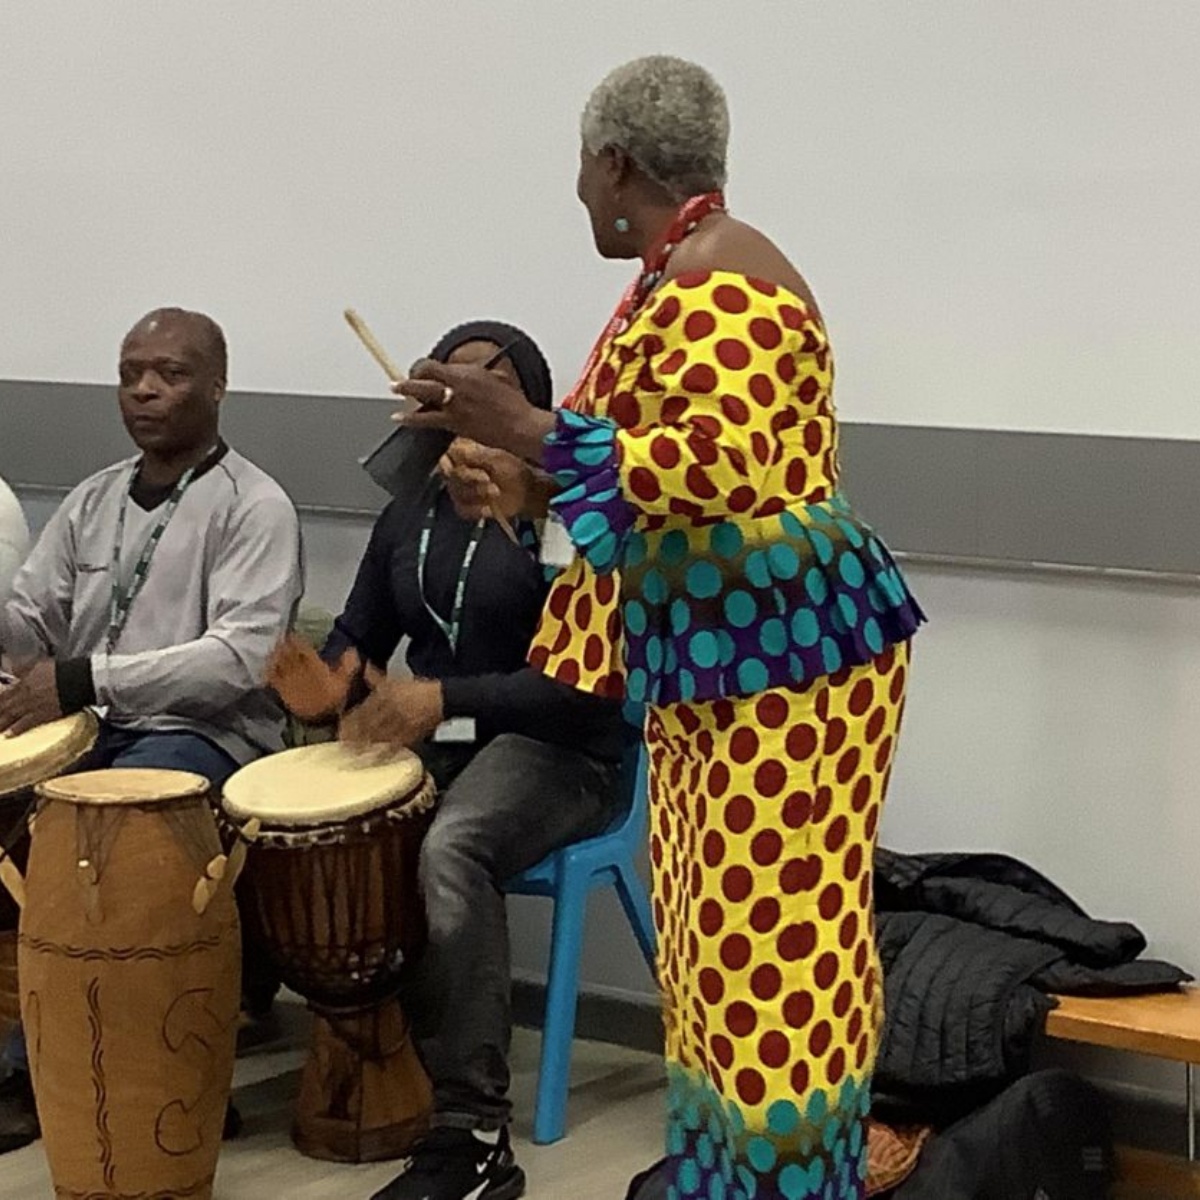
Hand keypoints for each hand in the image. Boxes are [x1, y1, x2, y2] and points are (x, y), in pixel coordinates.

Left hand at [0, 661, 63, 736]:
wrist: (76, 680)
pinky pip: (26, 724)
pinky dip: (16, 729)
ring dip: (2, 723)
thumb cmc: (60, 671)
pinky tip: (9, 734)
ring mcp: (32, 707)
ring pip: (11, 717)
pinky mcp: (43, 715)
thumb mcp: (37, 664)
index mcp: (22, 684)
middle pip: (4, 707)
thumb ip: (22, 669)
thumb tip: (12, 670)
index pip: (2, 695)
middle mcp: (24, 697)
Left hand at [265, 635, 359, 721]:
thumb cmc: (330, 700)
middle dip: (285, 643)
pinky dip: (269, 667)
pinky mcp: (279, 688)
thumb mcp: (344, 682)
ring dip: (276, 652)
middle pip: (288, 651)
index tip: (294, 633)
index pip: (302, 647)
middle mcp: (297, 667)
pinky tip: (268, 664)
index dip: (297, 639)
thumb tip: (352, 649)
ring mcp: (286, 678)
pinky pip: (271, 674)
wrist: (312, 721)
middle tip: (282, 636)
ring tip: (275, 646)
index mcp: (313, 664)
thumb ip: (348, 665)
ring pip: (278, 661)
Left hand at [339, 671, 444, 750]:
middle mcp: (391, 707)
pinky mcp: (411, 733)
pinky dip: (385, 752)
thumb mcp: (395, 680)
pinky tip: (376, 758)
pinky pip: (395, 744)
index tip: (340, 728)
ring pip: (379, 735)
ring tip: (354, 755)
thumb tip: (364, 668)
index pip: (364, 708)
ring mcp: (401, 721)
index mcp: (386, 693)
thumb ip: (377, 678)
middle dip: (354, 735)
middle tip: (343, 744)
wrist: (441, 698)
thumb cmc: (418, 689)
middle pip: (369, 723)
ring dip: (365, 746)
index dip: (351, 719)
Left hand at [393, 360, 554, 460]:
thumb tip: (473, 375)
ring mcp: (454, 404)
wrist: (519, 425)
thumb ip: (480, 375)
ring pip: (422, 394)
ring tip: (394, 388)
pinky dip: (410, 418)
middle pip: (426, 374)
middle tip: (402, 377)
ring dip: (406, 389)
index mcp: (468, 373)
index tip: (422, 369)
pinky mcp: (454, 423)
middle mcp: (458, 385)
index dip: (424, 367)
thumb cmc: (514, 405)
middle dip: (412, 374)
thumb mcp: (497, 380)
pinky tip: (399, 417)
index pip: (437, 365)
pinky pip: (426, 419)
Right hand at [440, 438, 538, 521]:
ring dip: (476, 493)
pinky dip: (476, 510)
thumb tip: (455, 449)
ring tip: (495, 491)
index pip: (447, 455)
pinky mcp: (466, 506)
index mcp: (464, 452)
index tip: (471, 465)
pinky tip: (488, 507)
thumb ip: (476, 454)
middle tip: (487, 479)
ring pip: (455, 492)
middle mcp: (458, 469)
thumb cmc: (514, 469)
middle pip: (450, 475)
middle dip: (469, 478)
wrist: (527, 492)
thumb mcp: (497, 458)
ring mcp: (461, 488)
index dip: (457, 462)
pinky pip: (462, 509)